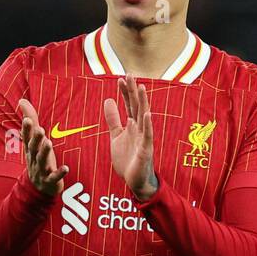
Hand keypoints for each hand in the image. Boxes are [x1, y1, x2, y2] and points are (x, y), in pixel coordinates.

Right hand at [18, 99, 68, 196]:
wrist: (38, 188)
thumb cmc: (38, 159)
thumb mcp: (34, 141)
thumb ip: (31, 120)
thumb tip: (22, 100)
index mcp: (30, 149)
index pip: (27, 138)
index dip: (26, 129)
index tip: (27, 120)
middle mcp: (34, 159)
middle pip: (33, 148)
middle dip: (36, 139)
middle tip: (40, 129)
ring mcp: (41, 171)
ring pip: (42, 161)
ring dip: (45, 152)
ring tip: (49, 143)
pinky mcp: (50, 181)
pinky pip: (54, 177)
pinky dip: (59, 173)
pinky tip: (66, 168)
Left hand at [103, 74, 157, 201]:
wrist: (135, 181)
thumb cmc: (128, 159)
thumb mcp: (116, 136)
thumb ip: (113, 119)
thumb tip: (108, 100)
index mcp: (132, 125)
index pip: (128, 105)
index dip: (124, 92)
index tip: (119, 78)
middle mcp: (139, 129)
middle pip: (136, 106)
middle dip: (132, 91)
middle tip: (129, 74)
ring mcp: (144, 138)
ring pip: (143, 117)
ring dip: (142, 102)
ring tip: (141, 88)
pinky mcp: (146, 150)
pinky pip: (148, 136)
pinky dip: (147, 126)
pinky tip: (147, 115)